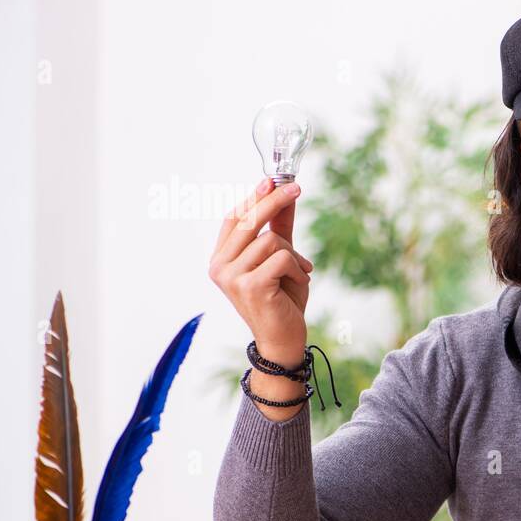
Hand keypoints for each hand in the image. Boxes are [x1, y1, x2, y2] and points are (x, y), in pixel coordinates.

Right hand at [208, 178, 312, 363]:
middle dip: (275, 201)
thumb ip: (279, 228)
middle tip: (296, 188)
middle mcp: (220, 267)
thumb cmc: (281, 300)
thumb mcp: (280, 259)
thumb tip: (285, 195)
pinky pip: (281, 257)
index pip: (233, 219)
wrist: (284, 340)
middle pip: (249, 221)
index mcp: (221, 259)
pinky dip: (297, 267)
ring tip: (300, 272)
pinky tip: (300, 281)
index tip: (273, 180)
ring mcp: (232, 277)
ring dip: (294, 254)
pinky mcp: (250, 286)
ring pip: (271, 240)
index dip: (253, 198)